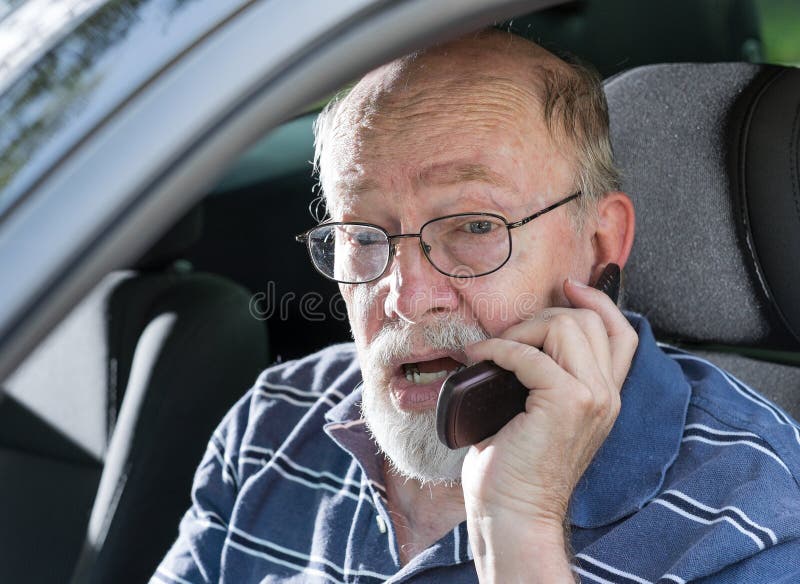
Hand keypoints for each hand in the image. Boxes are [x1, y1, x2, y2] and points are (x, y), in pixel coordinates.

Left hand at [460, 279, 637, 579]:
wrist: (512, 511)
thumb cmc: (517, 463)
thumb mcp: (544, 412)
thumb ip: (553, 376)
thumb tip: (528, 333)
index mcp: (606, 395)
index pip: (622, 332)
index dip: (598, 302)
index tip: (568, 285)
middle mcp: (607, 395)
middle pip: (588, 321)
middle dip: (542, 315)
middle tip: (508, 334)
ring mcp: (591, 398)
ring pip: (566, 327)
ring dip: (523, 328)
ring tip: (496, 347)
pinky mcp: (565, 403)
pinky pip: (529, 354)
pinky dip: (499, 348)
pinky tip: (480, 356)